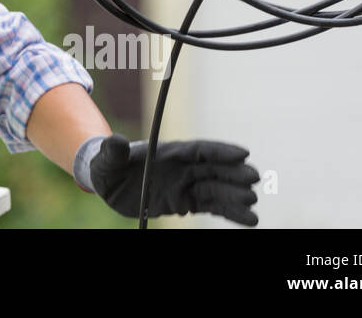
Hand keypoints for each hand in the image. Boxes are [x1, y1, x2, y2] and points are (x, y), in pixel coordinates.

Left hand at [84, 133, 259, 225]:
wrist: (110, 183)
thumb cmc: (109, 166)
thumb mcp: (106, 159)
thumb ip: (113, 152)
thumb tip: (115, 140)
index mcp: (169, 152)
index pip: (199, 150)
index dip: (221, 151)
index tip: (243, 153)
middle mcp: (183, 167)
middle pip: (214, 169)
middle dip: (234, 173)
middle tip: (254, 180)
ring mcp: (187, 185)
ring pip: (217, 190)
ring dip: (235, 197)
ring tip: (253, 206)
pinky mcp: (186, 202)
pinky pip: (213, 207)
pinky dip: (231, 214)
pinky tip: (250, 221)